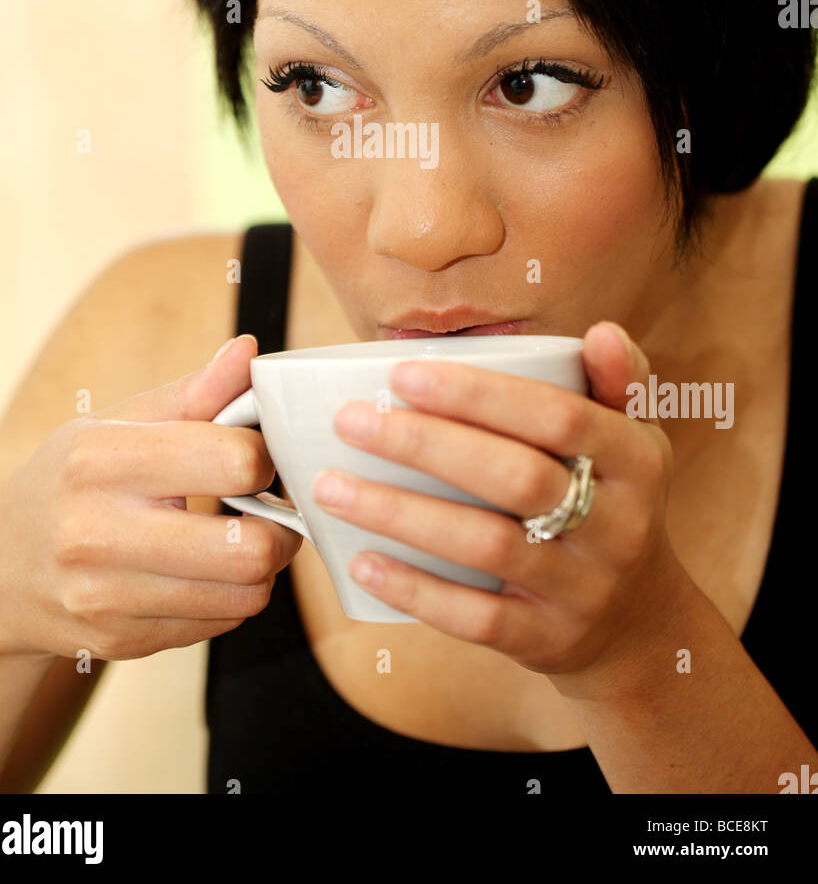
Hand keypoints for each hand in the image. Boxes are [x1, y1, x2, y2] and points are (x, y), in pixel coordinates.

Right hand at [0, 335, 301, 662]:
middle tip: (271, 510)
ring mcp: (107, 596)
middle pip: (250, 547)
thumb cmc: (67, 484)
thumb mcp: (112, 425)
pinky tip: (206, 572)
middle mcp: (97, 532)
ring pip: (245, 594)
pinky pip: (220, 623)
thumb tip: (248, 352)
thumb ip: (190, 394)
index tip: (257, 457)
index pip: (233, 461)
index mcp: (100, 460)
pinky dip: (230, 598)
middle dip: (280, 526)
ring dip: (262, 567)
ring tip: (243, 539)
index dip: (265, 457)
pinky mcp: (120, 640)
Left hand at [312, 322, 687, 685]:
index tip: (401, 372)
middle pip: (515, 478)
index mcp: (635, 461)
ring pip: (486, 546)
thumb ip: (613, 381)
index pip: (557, 416)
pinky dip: (415, 589)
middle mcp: (619, 526)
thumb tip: (600, 330)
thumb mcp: (631, 441)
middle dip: (424, 444)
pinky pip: (475, 617)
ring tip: (332, 487)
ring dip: (401, 514)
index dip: (479, 393)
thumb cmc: (612, 503)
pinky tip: (361, 562)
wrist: (638, 623)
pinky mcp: (547, 639)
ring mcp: (583, 589)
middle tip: (350, 420)